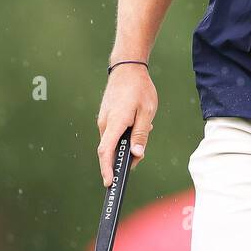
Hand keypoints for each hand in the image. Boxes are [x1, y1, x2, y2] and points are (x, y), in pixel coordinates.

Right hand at [96, 63, 156, 185]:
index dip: (107, 169)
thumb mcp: (147, 112)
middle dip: (121, 159)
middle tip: (137, 159)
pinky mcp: (106, 116)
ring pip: (112, 141)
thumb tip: (136, 155)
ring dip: (125, 145)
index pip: (106, 151)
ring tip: (143, 133)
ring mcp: (104, 119)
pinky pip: (113, 132)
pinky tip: (137, 125)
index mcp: (115, 122)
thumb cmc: (139, 88)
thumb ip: (141, 134)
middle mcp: (105, 123)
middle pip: (109, 149)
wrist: (127, 68)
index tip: (109, 183)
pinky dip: (124, 135)